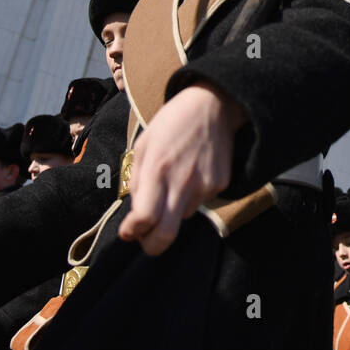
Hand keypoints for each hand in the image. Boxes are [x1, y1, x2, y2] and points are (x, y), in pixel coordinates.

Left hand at [118, 82, 245, 255]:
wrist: (213, 104)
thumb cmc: (172, 122)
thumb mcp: (144, 145)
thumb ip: (138, 180)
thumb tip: (136, 213)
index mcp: (157, 169)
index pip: (143, 218)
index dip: (132, 232)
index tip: (128, 231)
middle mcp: (182, 181)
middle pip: (166, 235)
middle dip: (152, 246)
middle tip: (146, 241)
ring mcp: (205, 184)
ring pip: (183, 216)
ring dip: (173, 209)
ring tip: (176, 178)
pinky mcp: (221, 183)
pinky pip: (201, 201)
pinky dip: (192, 194)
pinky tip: (193, 169)